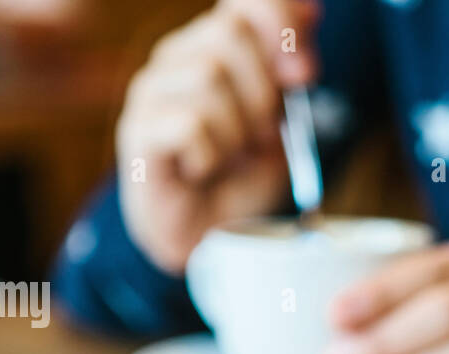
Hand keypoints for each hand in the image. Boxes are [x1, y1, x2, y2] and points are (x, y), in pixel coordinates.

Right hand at [115, 0, 318, 273]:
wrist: (205, 236)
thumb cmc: (239, 178)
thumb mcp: (281, 121)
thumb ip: (291, 72)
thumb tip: (310, 15)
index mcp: (213, 47)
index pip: (242, 2)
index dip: (280, 21)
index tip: (305, 72)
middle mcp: (177, 58)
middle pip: (229, 34)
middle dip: (262, 91)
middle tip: (260, 135)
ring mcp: (151, 92)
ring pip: (209, 81)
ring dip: (236, 131)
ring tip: (229, 158)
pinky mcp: (138, 132)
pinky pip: (189, 126)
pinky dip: (210, 156)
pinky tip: (202, 170)